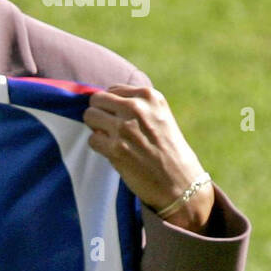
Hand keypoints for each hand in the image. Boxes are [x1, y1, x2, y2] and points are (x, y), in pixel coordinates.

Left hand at [83, 84, 213, 231]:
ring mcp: (124, 127)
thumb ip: (136, 105)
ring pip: (89, 116)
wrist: (181, 181)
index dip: (112, 106)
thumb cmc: (168, 149)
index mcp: (150, 96)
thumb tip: (100, 100)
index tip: (123, 119)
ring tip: (115, 140)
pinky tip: (117, 153)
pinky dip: (100, 147)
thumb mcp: (160, 116)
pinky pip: (91, 139)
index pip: (112, 90)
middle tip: (113, 129)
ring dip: (97, 129)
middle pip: (96, 100)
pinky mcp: (115, 148)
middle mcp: (136, 107)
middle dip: (100, 114)